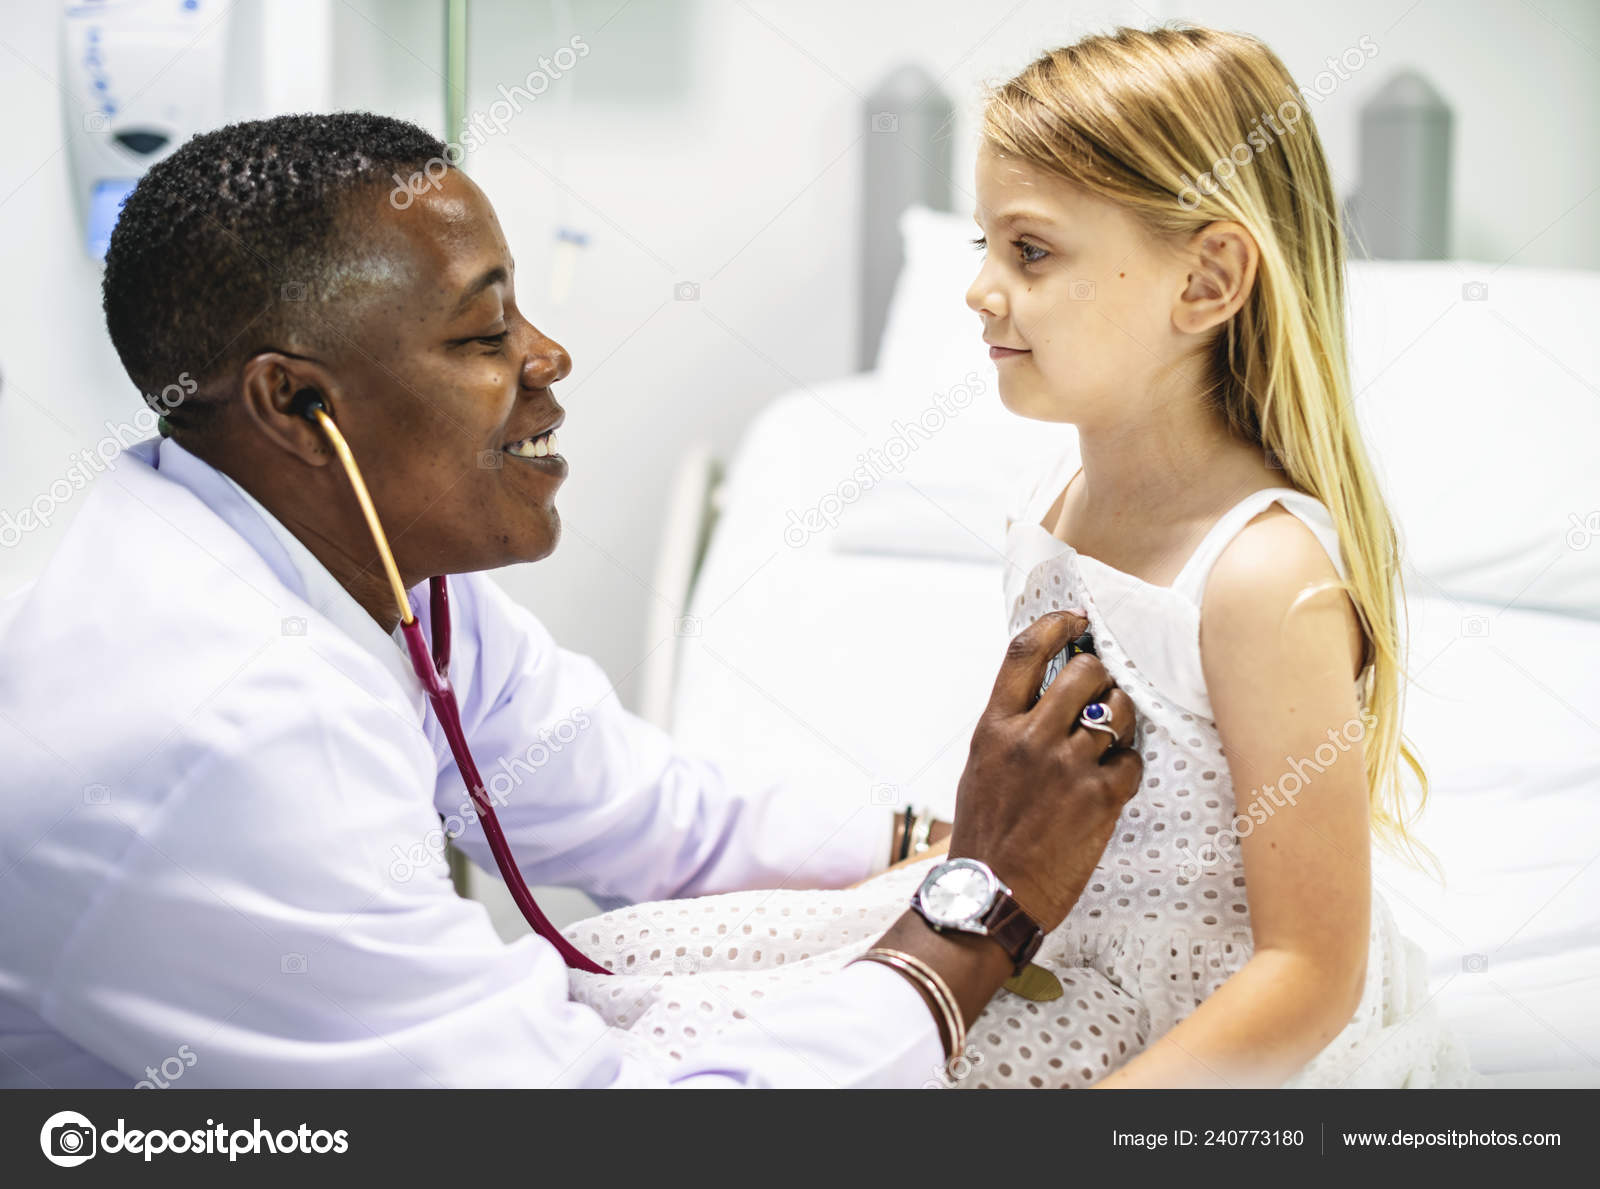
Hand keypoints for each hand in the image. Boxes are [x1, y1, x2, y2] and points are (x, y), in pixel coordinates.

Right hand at [948, 611, 1140, 929]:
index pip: (1025, 651)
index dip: (1056, 624)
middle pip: (1085, 671)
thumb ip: (1011, 726)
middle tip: (1101, 696)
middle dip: (1102, 677)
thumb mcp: (982, 767)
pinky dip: (1126, 771)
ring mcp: (1067, 766)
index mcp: (995, 727)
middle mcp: (1030, 738)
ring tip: (1107, 744)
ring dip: (1121, 721)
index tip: (1076, 619)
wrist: (993, 895)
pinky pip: (1132, 762)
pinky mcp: (1099, 798)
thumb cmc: (986, 835)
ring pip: (1119, 710)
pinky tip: (1108, 787)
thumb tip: (1046, 693)